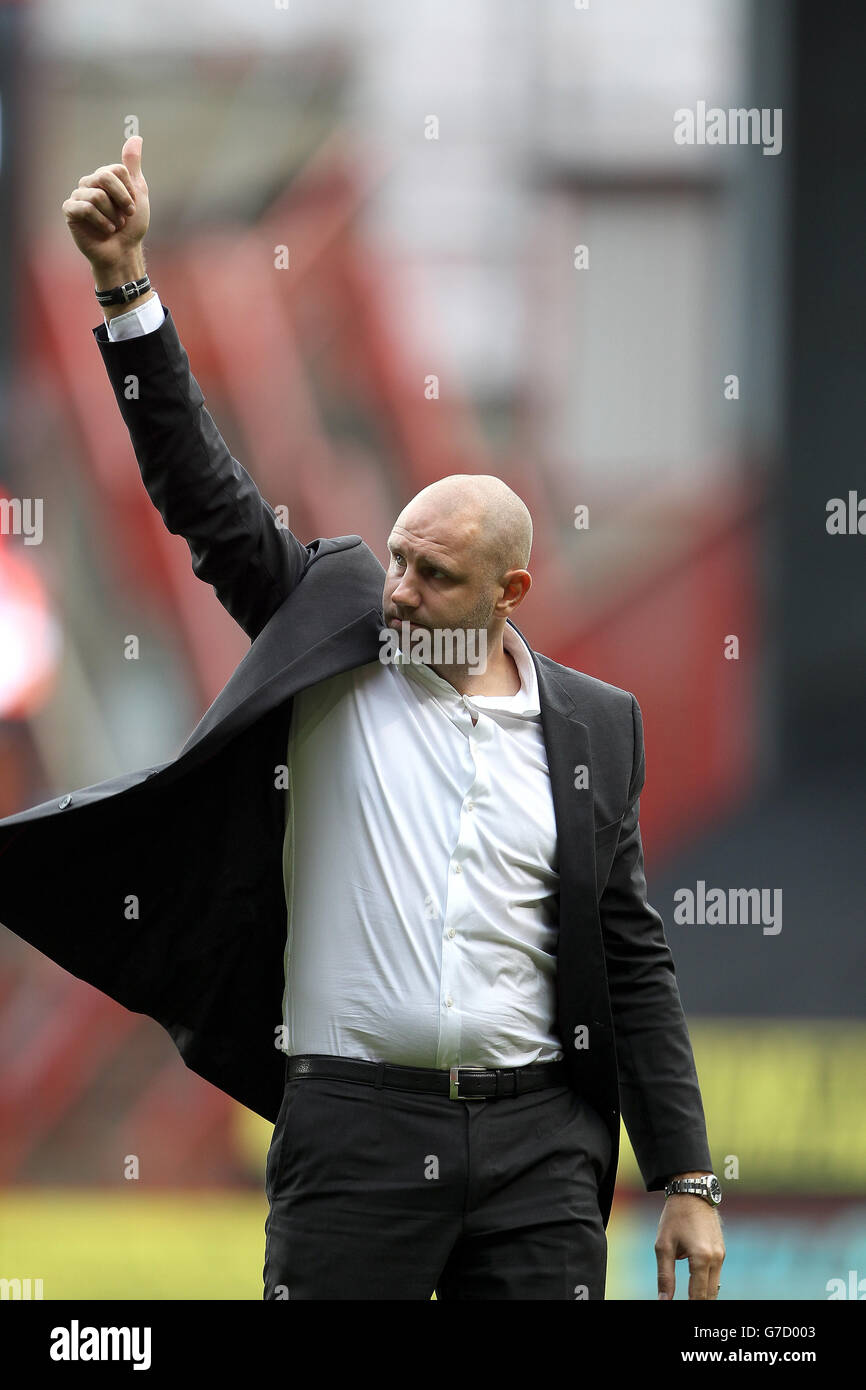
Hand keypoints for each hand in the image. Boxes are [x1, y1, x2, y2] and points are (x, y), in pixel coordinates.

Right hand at [62, 135, 149, 270]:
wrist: (123, 252)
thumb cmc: (131, 226)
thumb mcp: (138, 193)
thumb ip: (133, 166)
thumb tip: (136, 137)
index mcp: (104, 177)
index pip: (117, 170)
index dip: (129, 191)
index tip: (132, 206)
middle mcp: (89, 182)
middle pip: (105, 177)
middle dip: (121, 201)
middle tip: (125, 217)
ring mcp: (78, 196)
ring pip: (97, 196)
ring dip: (113, 216)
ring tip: (114, 226)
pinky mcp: (70, 211)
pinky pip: (86, 208)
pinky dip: (101, 222)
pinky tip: (105, 230)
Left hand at [655, 1195, 724, 1299]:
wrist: (692, 1192)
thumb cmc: (674, 1217)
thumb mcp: (663, 1245)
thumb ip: (665, 1275)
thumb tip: (664, 1301)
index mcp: (701, 1258)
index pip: (698, 1295)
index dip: (690, 1306)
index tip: (681, 1310)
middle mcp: (716, 1258)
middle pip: (709, 1294)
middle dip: (698, 1302)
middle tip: (686, 1304)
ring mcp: (721, 1255)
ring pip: (714, 1286)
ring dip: (702, 1293)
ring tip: (690, 1297)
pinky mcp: (722, 1251)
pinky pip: (715, 1274)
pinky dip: (705, 1281)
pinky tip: (694, 1283)